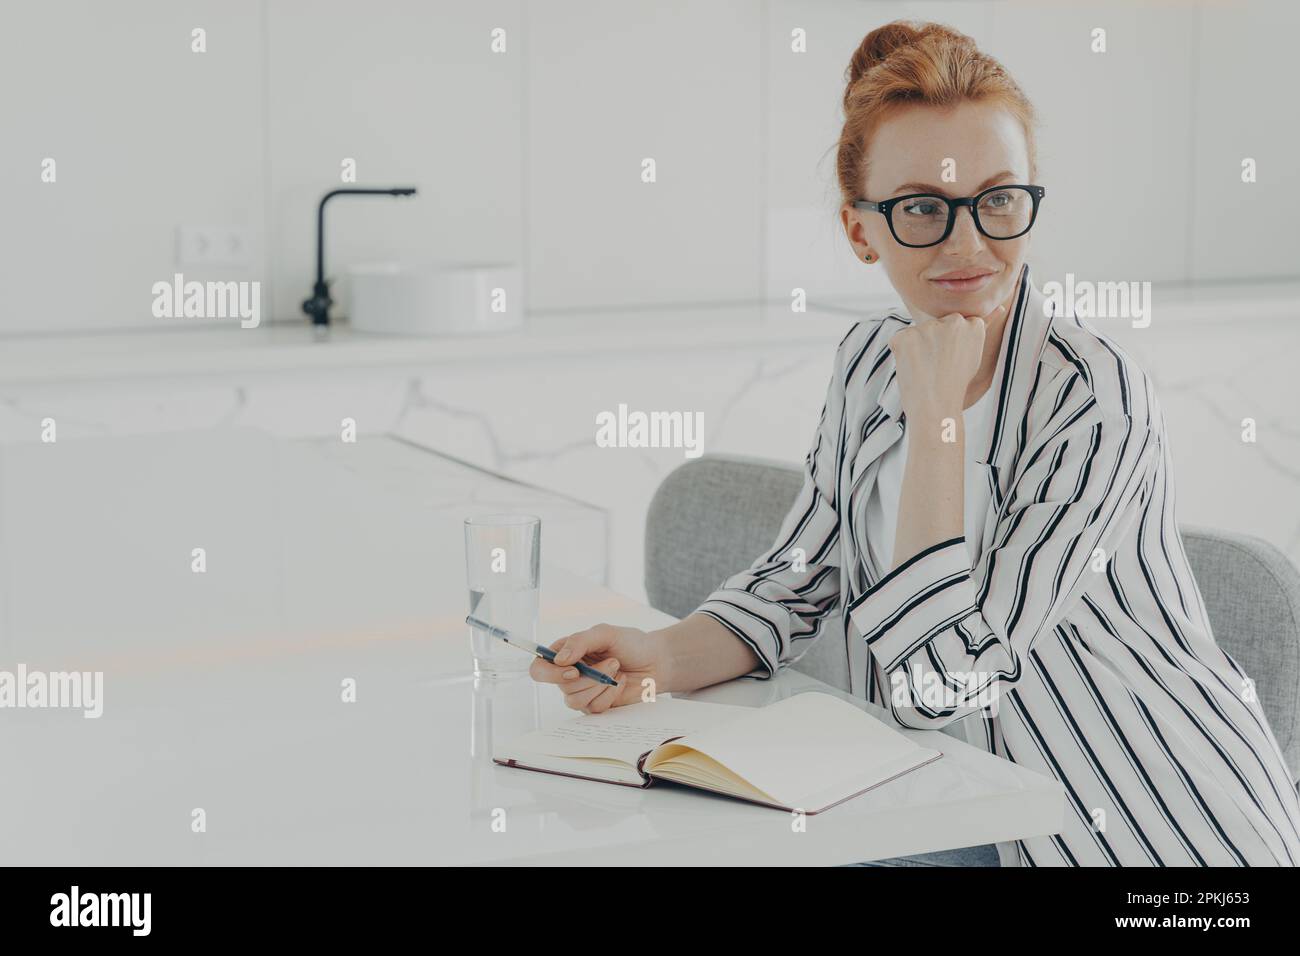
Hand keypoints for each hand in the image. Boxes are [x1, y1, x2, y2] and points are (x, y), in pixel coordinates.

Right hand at [529, 623, 667, 713]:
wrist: (656, 661)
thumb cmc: (631, 643)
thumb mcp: (605, 633)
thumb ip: (580, 641)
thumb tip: (559, 660)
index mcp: (565, 653)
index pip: (539, 667)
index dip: (550, 673)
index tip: (574, 670)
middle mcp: (569, 674)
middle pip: (560, 686)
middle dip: (589, 677)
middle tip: (611, 662)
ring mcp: (582, 692)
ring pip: (575, 700)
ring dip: (600, 684)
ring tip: (617, 669)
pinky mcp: (596, 705)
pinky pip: (594, 708)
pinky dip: (610, 694)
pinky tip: (620, 682)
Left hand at [890, 303, 1002, 419]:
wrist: (937, 407)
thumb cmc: (956, 386)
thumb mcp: (974, 355)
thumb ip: (979, 330)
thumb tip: (1000, 306)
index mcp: (973, 325)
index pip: (956, 325)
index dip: (950, 346)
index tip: (952, 361)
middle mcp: (953, 321)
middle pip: (936, 326)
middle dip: (933, 343)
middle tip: (938, 368)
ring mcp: (928, 327)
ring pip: (916, 334)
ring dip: (916, 349)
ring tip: (926, 371)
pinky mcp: (906, 336)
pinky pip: (898, 340)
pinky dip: (901, 354)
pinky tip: (912, 369)